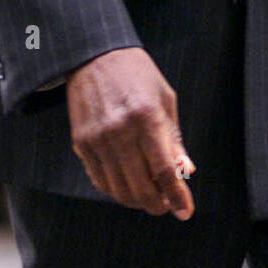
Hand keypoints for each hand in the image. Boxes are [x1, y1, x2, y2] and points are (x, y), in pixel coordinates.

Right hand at [66, 46, 195, 218]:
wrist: (95, 56)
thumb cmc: (138, 75)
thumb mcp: (165, 99)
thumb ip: (174, 139)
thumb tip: (186, 172)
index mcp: (146, 117)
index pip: (163, 169)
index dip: (177, 195)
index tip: (186, 211)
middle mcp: (120, 131)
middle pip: (140, 186)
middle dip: (157, 204)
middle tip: (168, 207)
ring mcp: (97, 140)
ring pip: (118, 189)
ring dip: (137, 201)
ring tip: (151, 199)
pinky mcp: (81, 143)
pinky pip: (99, 180)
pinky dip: (116, 191)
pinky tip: (128, 188)